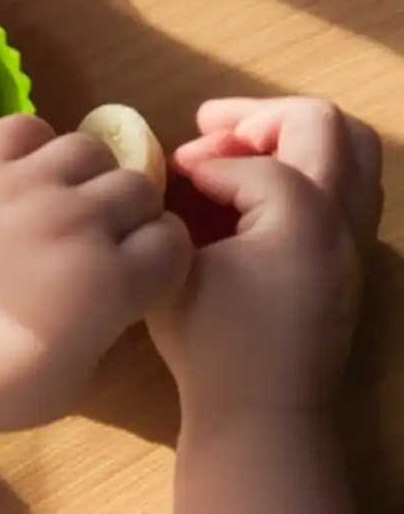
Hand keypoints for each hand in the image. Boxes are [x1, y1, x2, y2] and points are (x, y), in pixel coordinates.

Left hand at [0, 115, 192, 432]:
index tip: (139, 267)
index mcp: (109, 285)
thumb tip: (121, 291)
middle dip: (131, 213)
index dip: (161, 257)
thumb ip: (111, 329)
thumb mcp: (72, 384)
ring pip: (88, 148)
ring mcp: (21, 189)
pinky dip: (33, 145)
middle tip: (101, 235)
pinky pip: (23, 128)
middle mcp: (75, 224)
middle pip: (138, 188)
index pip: (173, 243)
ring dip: (87, 175)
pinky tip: (22, 176)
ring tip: (62, 201)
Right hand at [149, 97, 382, 418]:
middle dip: (257, 117)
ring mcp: (356, 239)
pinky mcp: (353, 259)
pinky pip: (353, 183)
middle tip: (208, 130)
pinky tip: (267, 189)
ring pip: (354, 148)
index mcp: (301, 216)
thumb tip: (178, 177)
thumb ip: (172, 210)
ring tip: (243, 148)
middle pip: (321, 124)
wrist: (262, 413)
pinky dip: (314, 165)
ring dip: (294, 134)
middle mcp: (342, 218)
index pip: (251, 157)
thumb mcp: (175, 268)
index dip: (204, 158)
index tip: (172, 177)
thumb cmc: (211, 344)